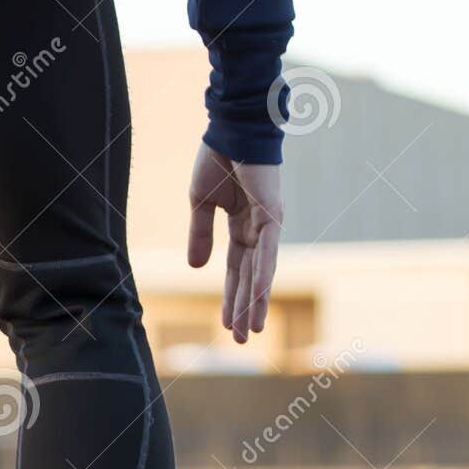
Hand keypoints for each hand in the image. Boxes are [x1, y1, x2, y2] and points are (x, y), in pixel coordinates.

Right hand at [186, 144, 281, 343]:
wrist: (230, 128)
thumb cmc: (217, 158)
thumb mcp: (200, 204)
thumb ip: (200, 235)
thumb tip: (195, 268)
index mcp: (241, 226)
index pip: (234, 271)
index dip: (230, 297)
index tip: (225, 325)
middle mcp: (259, 229)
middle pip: (249, 278)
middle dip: (244, 309)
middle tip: (241, 340)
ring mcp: (269, 223)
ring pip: (260, 272)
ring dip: (256, 301)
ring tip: (253, 330)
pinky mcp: (273, 213)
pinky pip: (266, 251)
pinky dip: (262, 274)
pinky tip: (259, 297)